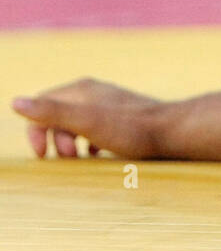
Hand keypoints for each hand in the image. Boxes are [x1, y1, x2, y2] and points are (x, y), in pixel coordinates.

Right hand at [12, 78, 163, 159]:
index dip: (35, 132)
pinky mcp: (122, 117)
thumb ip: (52, 112)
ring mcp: (108, 103)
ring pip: (76, 123)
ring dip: (72, 144)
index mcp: (81, 90)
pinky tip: (99, 155)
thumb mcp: (86, 123)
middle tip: (70, 159)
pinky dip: (89, 144)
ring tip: (83, 160)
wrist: (174, 131)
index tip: (44, 157)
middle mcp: (93, 91)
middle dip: (56, 141)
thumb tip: (16, 102)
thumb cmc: (131, 130)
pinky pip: (94, 129)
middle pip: (58, 115)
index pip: (41, 105)